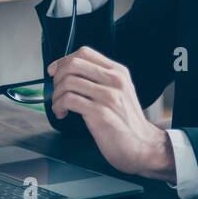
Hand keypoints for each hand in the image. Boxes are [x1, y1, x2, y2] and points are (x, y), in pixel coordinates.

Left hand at [47, 46, 174, 180]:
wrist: (143, 146)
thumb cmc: (126, 123)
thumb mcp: (119, 93)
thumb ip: (99, 80)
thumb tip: (68, 74)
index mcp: (118, 72)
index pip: (85, 53)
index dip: (63, 60)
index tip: (54, 71)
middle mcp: (115, 80)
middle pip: (74, 64)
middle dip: (57, 77)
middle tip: (56, 90)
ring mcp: (109, 96)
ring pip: (69, 81)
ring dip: (57, 94)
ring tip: (59, 105)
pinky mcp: (100, 113)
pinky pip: (69, 100)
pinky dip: (59, 106)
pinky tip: (62, 113)